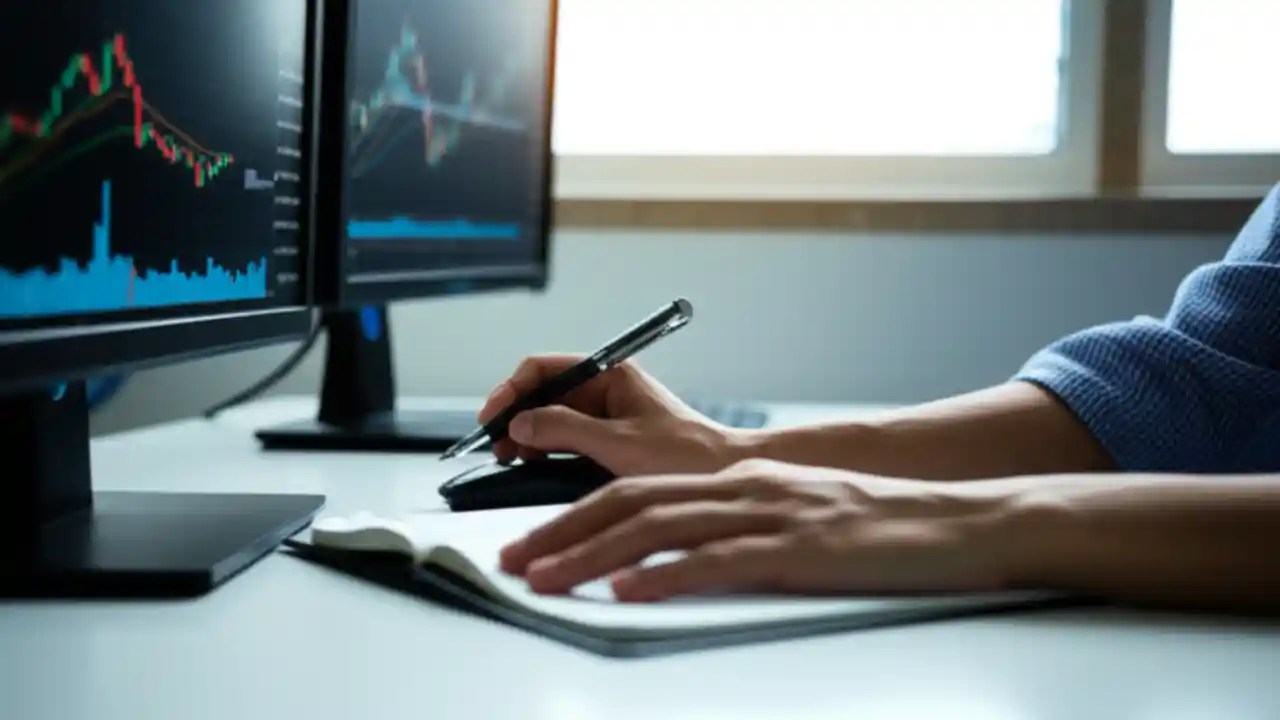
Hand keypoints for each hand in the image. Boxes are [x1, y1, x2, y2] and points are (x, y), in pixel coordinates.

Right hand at [478, 354, 749, 475]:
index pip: (544, 368)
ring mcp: (608, 414)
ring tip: (512, 459)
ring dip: (528, 436)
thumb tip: (519, 425)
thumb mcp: (618, 443)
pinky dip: (546, 451)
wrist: (726, 478)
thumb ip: (564, 430)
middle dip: (515, 416)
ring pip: (552, 418)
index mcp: (611, 373)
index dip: (511, 390)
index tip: (491, 417)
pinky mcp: (611, 440)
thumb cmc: (688, 456)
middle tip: (497, 446)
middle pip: (543, 393)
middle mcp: (607, 388)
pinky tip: (535, 466)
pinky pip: (567, 439)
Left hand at [499, 459, 1014, 601]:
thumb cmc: (876, 528)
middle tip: (513, 561)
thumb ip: (735, 533)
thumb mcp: (794, 519)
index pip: (636, 493)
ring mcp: (769, 515)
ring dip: (592, 556)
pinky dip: (666, 576)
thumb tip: (674, 564)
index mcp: (738, 481)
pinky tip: (629, 591)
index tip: (531, 545)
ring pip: (659, 529)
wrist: (956, 523)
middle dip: (561, 534)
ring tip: (545, 579)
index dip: (574, 518)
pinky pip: (719, 562)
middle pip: (631, 505)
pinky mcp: (799, 549)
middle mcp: (742, 488)